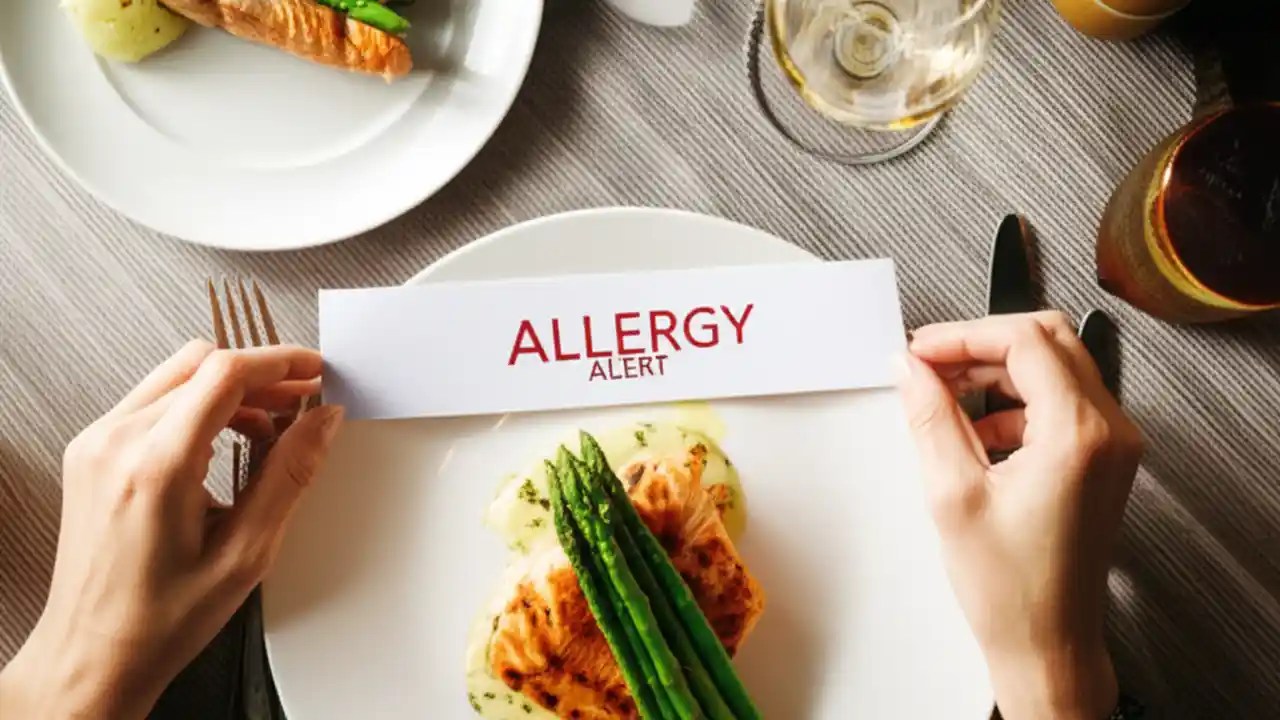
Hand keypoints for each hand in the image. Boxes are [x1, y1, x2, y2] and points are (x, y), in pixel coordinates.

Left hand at [0, 340, 344, 719]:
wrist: (93, 653)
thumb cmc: (159, 619)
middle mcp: (116, 442)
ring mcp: (96, 443)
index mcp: (155, 465)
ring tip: (271, 427)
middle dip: (259, 374)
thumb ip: (289, 476)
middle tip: (302, 400)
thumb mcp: (245, 553)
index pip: (222, 373)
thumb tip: (322, 422)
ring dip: (230, 389)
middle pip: (199, 364)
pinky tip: (227, 441)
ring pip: (176, 377)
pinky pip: (153, 401)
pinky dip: (198, 406)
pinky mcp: (91, 452)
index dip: (278, 361)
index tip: (313, 369)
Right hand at [896, 312, 1142, 719]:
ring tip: (944, 394)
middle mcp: (1108, 432)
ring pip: (1055, 368)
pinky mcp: (1103, 460)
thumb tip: (911, 370)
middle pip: (1048, 341)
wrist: (1048, 643)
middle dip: (982, 343)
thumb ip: (930, 417)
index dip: (964, 334)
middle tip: (931, 361)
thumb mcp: (952, 494)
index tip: (923, 349)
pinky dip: (1015, 401)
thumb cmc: (1012, 589)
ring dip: (997, 370)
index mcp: (1078, 434)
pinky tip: (975, 429)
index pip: (1025, 341)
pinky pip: (1061, 403)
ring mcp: (1112, 446)